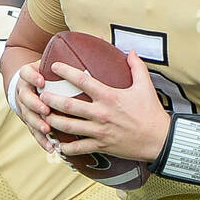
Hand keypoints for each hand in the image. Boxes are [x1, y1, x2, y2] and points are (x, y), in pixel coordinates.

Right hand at [10, 62, 56, 152]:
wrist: (30, 83)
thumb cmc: (48, 73)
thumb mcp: (50, 65)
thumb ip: (64, 64)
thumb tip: (81, 53)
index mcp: (29, 75)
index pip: (26, 73)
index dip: (33, 77)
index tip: (42, 82)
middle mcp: (24, 90)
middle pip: (25, 97)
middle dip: (35, 104)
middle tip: (46, 110)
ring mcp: (25, 107)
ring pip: (28, 116)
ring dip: (37, 123)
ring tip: (47, 129)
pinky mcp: (30, 121)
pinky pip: (34, 131)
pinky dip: (42, 140)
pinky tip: (50, 147)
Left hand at [38, 51, 170, 162]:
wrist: (159, 139)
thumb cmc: (152, 112)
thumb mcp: (145, 86)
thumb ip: (136, 67)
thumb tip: (131, 51)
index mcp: (109, 96)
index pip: (82, 81)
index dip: (66, 72)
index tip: (54, 66)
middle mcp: (101, 113)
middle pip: (69, 106)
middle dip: (51, 100)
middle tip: (40, 94)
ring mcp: (100, 131)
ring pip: (69, 127)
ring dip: (53, 122)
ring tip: (43, 117)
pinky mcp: (102, 145)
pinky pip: (79, 148)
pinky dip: (67, 148)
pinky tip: (58, 145)